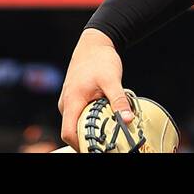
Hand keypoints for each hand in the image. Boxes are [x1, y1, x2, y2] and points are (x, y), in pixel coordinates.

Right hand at [57, 28, 132, 150]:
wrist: (94, 44)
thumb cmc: (100, 59)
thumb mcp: (112, 80)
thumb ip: (119, 100)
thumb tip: (127, 120)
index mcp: (72, 101)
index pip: (69, 133)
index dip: (82, 145)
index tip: (98, 149)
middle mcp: (66, 104)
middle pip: (73, 131)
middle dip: (90, 139)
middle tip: (109, 143)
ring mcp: (69, 102)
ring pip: (78, 123)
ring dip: (92, 128)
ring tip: (110, 131)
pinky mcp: (75, 99)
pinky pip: (80, 115)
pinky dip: (92, 120)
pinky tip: (107, 119)